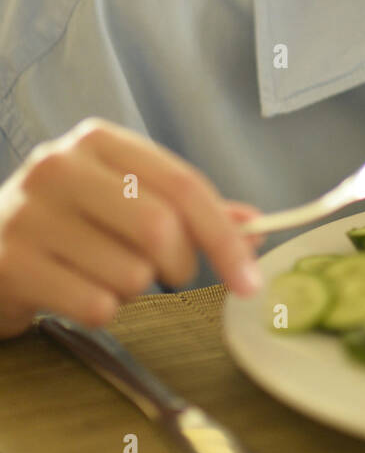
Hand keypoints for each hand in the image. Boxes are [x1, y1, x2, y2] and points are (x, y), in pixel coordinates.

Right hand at [0, 118, 263, 339]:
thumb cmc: (63, 225)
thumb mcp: (122, 200)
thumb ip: (187, 210)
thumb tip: (253, 227)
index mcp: (99, 142)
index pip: (184, 185)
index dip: (226, 237)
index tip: (251, 279)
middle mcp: (60, 166)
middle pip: (161, 228)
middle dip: (179, 266)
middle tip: (166, 274)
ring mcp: (30, 213)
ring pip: (131, 272)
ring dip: (132, 289)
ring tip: (99, 274)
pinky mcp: (11, 263)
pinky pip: (95, 304)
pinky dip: (100, 310)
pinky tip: (73, 292)